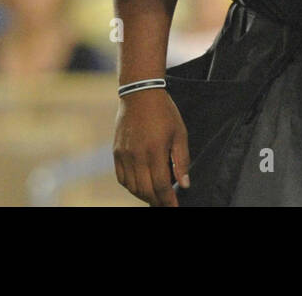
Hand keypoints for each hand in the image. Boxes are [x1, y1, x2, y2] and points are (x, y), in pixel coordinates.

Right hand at [113, 88, 190, 206]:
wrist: (139, 93)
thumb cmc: (164, 112)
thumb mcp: (180, 133)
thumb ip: (182, 160)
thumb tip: (184, 184)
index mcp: (155, 150)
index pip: (161, 186)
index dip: (168, 201)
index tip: (174, 207)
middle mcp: (137, 154)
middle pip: (145, 190)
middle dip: (157, 201)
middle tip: (166, 204)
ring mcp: (124, 154)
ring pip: (132, 187)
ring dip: (144, 196)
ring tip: (155, 196)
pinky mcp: (116, 151)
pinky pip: (121, 177)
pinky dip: (131, 187)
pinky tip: (141, 185)